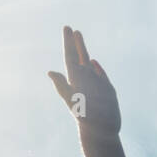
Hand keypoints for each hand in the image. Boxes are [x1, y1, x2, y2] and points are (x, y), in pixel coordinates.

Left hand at [48, 25, 120, 140]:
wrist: (100, 129)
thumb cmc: (86, 115)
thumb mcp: (73, 98)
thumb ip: (63, 84)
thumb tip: (51, 72)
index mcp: (75, 79)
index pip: (70, 57)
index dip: (69, 43)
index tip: (67, 28)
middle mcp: (84, 79)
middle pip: (79, 57)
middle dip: (75, 43)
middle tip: (71, 29)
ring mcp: (95, 83)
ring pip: (88, 64)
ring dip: (84, 51)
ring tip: (80, 39)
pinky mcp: (105, 89)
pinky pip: (99, 75)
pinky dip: (96, 67)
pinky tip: (92, 62)